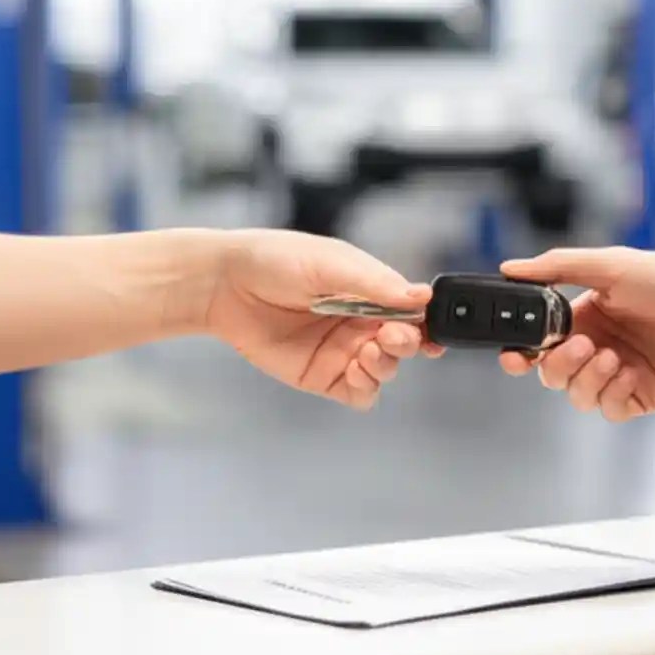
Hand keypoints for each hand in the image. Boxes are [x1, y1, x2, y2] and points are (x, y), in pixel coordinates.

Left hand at [206, 230, 442, 410]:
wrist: (224, 284)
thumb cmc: (274, 260)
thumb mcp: (330, 262)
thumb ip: (375, 283)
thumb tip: (421, 297)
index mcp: (370, 290)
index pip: (412, 311)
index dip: (427, 321)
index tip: (429, 325)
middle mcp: (361, 323)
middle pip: (405, 344)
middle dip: (407, 343)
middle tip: (391, 336)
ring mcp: (342, 351)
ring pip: (385, 370)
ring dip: (387, 365)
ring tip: (367, 351)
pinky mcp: (322, 376)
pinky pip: (358, 394)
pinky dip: (367, 388)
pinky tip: (357, 371)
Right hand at [499, 247, 654, 420]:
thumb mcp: (610, 264)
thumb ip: (556, 267)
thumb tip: (509, 268)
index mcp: (586, 314)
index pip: (541, 341)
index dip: (523, 352)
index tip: (515, 355)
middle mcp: (600, 344)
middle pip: (552, 373)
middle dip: (556, 365)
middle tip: (581, 346)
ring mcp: (621, 372)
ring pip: (577, 394)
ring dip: (585, 379)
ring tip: (611, 357)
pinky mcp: (645, 395)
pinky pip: (610, 409)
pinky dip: (610, 394)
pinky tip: (627, 373)